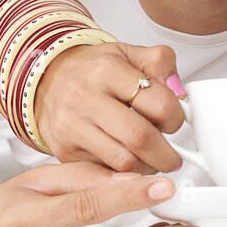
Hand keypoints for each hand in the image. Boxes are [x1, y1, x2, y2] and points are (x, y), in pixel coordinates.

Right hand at [33, 41, 187, 172]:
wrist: (46, 79)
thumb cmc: (91, 70)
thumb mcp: (127, 52)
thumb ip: (160, 62)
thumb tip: (179, 92)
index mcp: (107, 70)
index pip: (158, 103)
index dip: (176, 118)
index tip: (175, 121)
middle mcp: (85, 98)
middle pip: (140, 138)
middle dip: (166, 154)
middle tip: (173, 157)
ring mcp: (72, 127)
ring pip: (124, 163)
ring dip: (147, 167)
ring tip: (151, 159)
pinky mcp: (64, 151)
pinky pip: (105, 173)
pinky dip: (124, 174)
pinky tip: (129, 163)